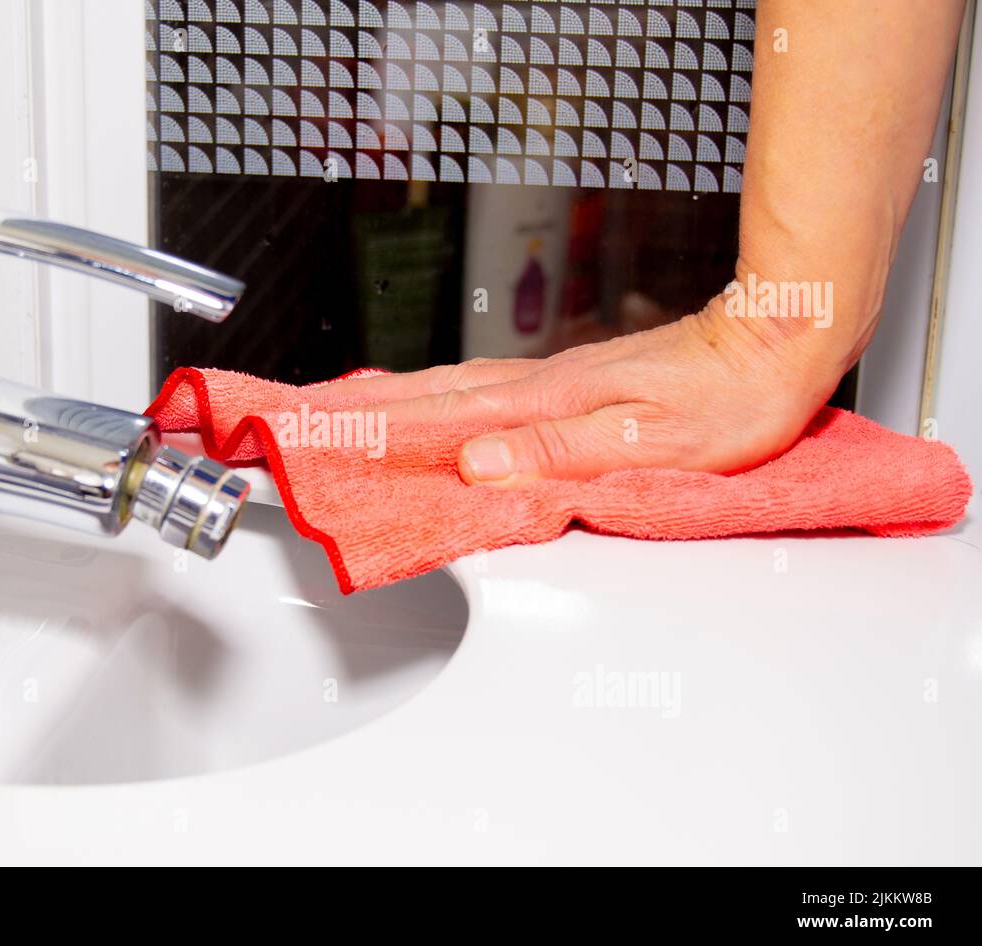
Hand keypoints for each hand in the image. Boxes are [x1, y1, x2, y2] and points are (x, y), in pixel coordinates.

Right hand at [318, 297, 850, 484]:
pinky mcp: (571, 384)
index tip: (319, 432)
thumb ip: (555, 452)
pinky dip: (444, 397)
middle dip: (367, 409)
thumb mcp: (643, 441)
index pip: (439, 414)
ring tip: (352, 411)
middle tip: (310, 418)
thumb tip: (477, 463)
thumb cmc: (725, 398)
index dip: (375, 427)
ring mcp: (551, 381)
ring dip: (397, 401)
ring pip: (454, 389)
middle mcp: (538, 386)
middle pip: (431, 395)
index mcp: (544, 403)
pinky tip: (440, 404)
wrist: (776, 339)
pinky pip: (485, 391)